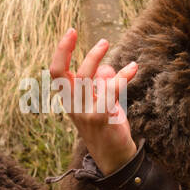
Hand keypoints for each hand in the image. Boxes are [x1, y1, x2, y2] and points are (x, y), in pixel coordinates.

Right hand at [49, 27, 138, 173]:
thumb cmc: (108, 128)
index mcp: (70, 99)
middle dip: (76, 52)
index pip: (56, 72)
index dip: (61, 51)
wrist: (115, 158)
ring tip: (108, 45)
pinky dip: (122, 76)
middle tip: (103, 41)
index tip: (71, 31)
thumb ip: (101, 85)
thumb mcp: (102, 103)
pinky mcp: (100, 118)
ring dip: (96, 59)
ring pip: (85, 79)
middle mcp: (73, 105)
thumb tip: (106, 68)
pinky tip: (133, 67)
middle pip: (64, 74)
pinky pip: (109, 91)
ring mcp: (84, 113)